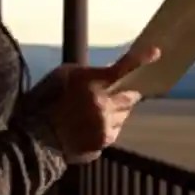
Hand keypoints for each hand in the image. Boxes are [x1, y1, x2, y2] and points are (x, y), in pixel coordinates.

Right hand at [49, 45, 160, 162]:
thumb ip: (90, 73)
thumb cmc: (48, 101)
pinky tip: (89, 126)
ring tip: (93, 113)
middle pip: (131, 96)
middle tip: (112, 94)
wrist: (37, 137)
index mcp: (93, 84)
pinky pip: (115, 130)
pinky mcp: (104, 142)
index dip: (141, 59)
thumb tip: (112, 72)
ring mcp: (106, 126)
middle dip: (126, 94)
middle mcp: (104, 106)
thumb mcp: (64, 76)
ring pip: (124, 115)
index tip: (156, 52)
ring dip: (117, 111)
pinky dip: (109, 126)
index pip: (123, 68)